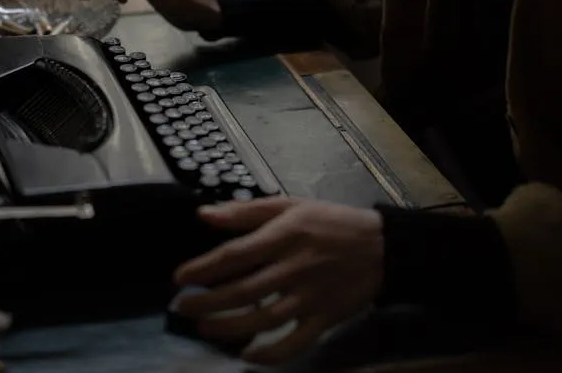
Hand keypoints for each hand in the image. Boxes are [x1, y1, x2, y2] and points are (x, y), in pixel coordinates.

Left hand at [173, 198, 384, 364]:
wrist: (382, 246)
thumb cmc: (330, 222)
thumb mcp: (289, 205)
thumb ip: (245, 212)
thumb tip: (204, 215)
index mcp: (283, 236)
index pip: (235, 255)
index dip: (203, 269)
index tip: (180, 278)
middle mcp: (294, 268)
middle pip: (243, 291)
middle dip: (207, 302)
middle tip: (183, 308)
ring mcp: (310, 296)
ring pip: (264, 320)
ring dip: (230, 328)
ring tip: (205, 328)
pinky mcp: (325, 318)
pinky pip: (296, 342)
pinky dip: (271, 354)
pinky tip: (249, 355)